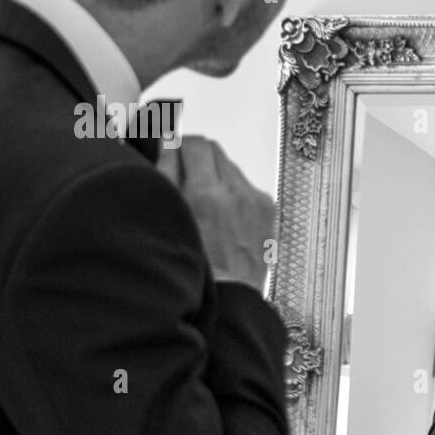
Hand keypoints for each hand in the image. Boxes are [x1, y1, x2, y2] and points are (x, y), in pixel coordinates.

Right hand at [157, 135, 274, 289]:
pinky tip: (225, 215)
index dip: (180, 146)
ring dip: (217, 175)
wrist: (227, 293)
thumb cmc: (195, 263)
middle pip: (214, 150)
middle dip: (197, 157)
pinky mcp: (268, 208)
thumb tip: (167, 141)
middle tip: (186, 175)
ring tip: (205, 202)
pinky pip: (247, 186)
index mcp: (206, 193)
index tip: (174, 153)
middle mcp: (235, 192)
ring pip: (231, 167)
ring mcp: (255, 199)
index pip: (194, 144)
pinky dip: (234, 192)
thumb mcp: (170, 215)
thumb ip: (166, 173)